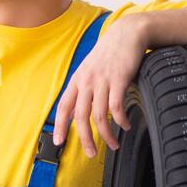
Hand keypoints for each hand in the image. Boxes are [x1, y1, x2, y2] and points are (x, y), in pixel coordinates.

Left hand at [52, 15, 148, 156]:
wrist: (128, 33)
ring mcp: (102, 80)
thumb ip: (83, 89)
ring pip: (99, 115)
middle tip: (91, 153)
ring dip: (106, 134)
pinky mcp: (119, 80)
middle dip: (84, 139)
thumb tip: (78, 112)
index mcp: (77, 80)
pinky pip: (117, 107)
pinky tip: (125, 126)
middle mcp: (87, 81)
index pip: (63, 107)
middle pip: (81, 116)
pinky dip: (120, 121)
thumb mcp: (90, 69)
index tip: (58, 142)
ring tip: (113, 144)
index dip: (60, 126)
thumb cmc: (110, 53)